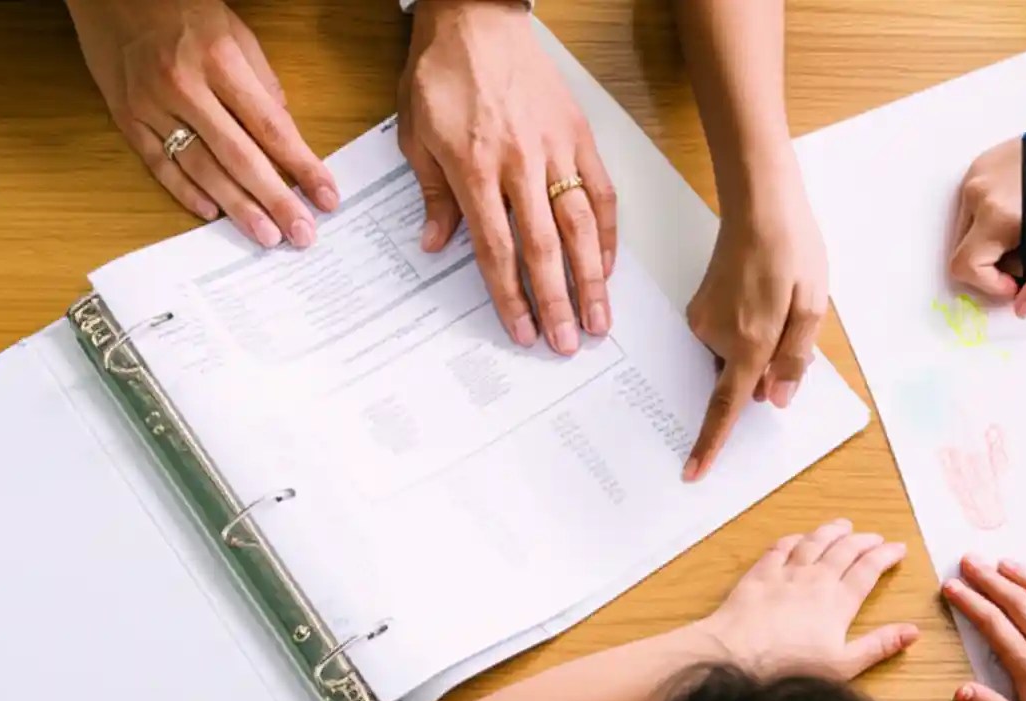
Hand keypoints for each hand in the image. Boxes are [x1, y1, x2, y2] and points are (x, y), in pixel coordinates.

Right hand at [65, 0, 337, 247]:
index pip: (271, 127)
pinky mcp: (126, 117)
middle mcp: (184, 86)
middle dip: (275, 200)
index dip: (302, 166)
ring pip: (200, 168)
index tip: (325, 196)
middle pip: (239, 156)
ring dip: (237, 207)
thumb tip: (286, 137)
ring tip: (266, 235)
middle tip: (301, 233)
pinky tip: (213, 213)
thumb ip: (262, 87)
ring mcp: (150, 104)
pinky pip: (158, 164)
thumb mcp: (236, 34)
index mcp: (220, 60)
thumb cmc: (181, 7)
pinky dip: (186, 192)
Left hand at [398, 0, 616, 354]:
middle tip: (566, 343)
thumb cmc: (441, 75)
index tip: (521, 330)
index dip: (510, 296)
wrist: (474, 19)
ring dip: (592, 278)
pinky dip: (608, 231)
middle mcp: (520, 164)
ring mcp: (555, 150)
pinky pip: (601, 191)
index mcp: (474, 169)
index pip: (496, 249)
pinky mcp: (578, 135)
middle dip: (557, 301)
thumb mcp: (416, 137)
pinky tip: (609, 265)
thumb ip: (434, 195)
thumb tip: (438, 246)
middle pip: (543, 247)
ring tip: (600, 319)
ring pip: (581, 225)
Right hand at [683, 167, 827, 479]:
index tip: (692, 472)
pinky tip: (758, 294)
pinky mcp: (698, 308)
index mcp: (750, 341)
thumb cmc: (791, 250)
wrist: (758, 204)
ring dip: (756, 343)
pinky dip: (743, 328)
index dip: (711, 443)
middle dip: (764, 368)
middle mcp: (718, 336)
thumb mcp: (812, 306)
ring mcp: (703, 322)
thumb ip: (794, 359)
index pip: (728, 405)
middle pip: (741, 377)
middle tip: (791, 320)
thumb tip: (776, 399)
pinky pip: (723, 336)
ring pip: (733, 355)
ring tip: (777, 297)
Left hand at [699, 519, 916, 678]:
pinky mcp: (760, 573)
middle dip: (863, 540)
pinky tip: (799, 537)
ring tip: (843, 525)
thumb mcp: (844, 664)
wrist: (738, 654)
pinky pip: (780, 547)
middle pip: (844, 550)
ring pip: (813, 542)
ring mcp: (786, 573)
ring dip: (831, 531)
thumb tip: (913, 631)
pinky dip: (794, 539)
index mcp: (838, 601)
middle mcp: (815, 579)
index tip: (898, 548)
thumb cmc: (791, 666)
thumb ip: (879, 645)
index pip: (868, 570)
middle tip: (875, 536)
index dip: (885, 556)